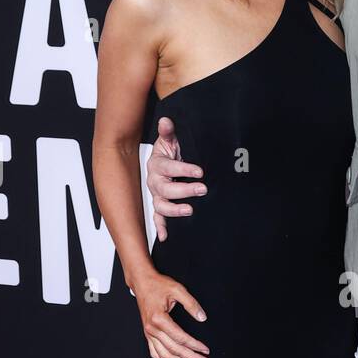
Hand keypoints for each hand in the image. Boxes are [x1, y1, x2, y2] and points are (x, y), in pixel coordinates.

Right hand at [135, 270, 209, 357]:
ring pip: (164, 355)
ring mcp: (148, 333)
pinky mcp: (147, 335)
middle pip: (174, 349)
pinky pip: (155, 353)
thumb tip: (202, 318)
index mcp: (159, 319)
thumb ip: (191, 304)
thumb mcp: (177, 290)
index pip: (181, 338)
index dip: (195, 345)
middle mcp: (152, 329)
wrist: (142, 283)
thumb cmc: (158, 285)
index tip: (205, 350)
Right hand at [147, 115, 206, 242]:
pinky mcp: (160, 205)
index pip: (168, 167)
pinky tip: (166, 237)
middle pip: (165, 189)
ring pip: (161, 205)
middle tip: (203, 189)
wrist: (169, 162)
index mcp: (157, 164)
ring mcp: (157, 195)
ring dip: (174, 209)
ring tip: (190, 210)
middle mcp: (154, 181)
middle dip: (184, 190)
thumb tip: (166, 121)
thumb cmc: (173, 151)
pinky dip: (161, 227)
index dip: (183, 169)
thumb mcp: (172, 140)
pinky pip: (158, 218)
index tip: (200, 171)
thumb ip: (169, 132)